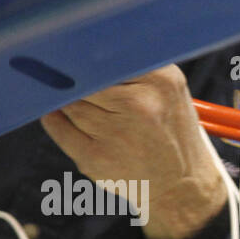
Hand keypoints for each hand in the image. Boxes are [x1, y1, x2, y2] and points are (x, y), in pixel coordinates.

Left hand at [40, 65, 227, 238]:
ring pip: (69, 102)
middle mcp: (140, 105)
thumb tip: (77, 49)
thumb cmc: (170, 136)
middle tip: (93, 97)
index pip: (104, 55)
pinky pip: (57, 126)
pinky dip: (58, 123)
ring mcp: (116, 133)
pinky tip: (78, 129)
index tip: (83, 63)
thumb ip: (132, 69)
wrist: (182, 189)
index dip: (89, 59)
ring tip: (96, 118)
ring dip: (72, 106)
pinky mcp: (95, 157)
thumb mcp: (168, 92)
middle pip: (83, 77)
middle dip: (80, 85)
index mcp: (162, 80)